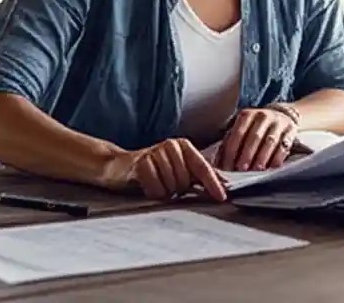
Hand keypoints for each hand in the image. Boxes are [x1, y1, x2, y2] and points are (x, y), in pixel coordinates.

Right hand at [102, 138, 227, 201]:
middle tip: (168, 186)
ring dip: (165, 192)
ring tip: (157, 184)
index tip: (222, 197)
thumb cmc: (154, 170)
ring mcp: (155, 152)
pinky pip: (156, 189)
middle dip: (179, 190)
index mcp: (184, 146)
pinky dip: (153, 193)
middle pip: (186, 181)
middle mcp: (171, 146)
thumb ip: (199, 176)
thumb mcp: (178, 170)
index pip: (203, 167)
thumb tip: (224, 184)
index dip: (213, 183)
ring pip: (171, 186)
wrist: (120, 166)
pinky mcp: (141, 164)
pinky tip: (147, 186)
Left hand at [216, 108, 297, 171]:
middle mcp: (263, 116)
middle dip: (247, 155)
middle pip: (254, 137)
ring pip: (270, 141)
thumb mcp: (242, 129)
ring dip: (262, 157)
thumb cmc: (256, 128)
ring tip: (256, 170)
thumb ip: (230, 143)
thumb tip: (217, 164)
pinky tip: (272, 167)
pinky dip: (278, 157)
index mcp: (247, 115)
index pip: (237, 133)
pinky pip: (284, 145)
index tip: (228, 167)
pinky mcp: (291, 130)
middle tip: (241, 170)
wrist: (283, 115)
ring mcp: (278, 122)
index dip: (232, 151)